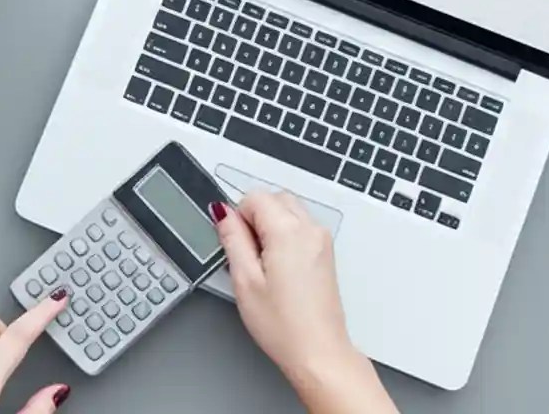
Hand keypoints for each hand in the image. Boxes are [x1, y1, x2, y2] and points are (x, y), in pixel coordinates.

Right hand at [211, 193, 397, 413]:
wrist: (318, 352)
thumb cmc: (284, 326)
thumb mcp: (244, 280)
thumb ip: (232, 239)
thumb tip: (223, 213)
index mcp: (288, 231)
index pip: (255, 197)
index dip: (237, 216)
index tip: (233, 240)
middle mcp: (310, 230)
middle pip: (275, 198)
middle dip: (255, 216)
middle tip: (246, 253)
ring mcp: (321, 241)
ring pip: (289, 210)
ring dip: (271, 225)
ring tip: (262, 264)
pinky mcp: (326, 253)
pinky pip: (301, 227)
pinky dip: (286, 236)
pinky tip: (277, 269)